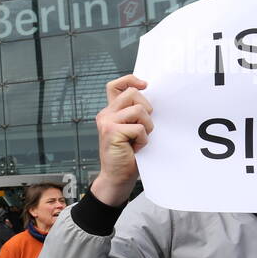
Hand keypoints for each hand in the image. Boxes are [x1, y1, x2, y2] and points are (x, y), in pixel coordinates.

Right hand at [89, 74, 152, 207]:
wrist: (117, 177)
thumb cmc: (127, 154)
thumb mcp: (131, 129)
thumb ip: (134, 114)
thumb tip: (151, 98)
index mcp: (110, 111)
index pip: (115, 85)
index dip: (130, 80)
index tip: (145, 86)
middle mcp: (105, 114)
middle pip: (133, 93)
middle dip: (146, 108)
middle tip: (144, 127)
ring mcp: (107, 122)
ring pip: (139, 110)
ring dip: (146, 126)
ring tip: (139, 139)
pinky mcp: (111, 132)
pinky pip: (139, 128)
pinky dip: (143, 140)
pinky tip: (135, 148)